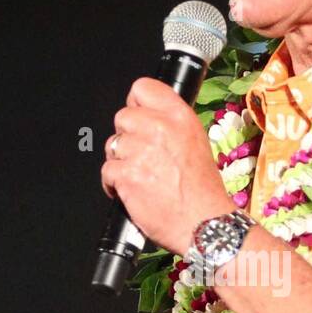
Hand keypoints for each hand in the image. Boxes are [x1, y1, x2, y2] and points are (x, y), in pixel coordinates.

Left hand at [100, 77, 234, 256]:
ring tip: (140, 176)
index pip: (142, 88)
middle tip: (141, 156)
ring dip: (120, 161)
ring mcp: (140, 151)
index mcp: (179, 117)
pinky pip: (107, 171)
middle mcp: (159, 128)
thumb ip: (171, 126)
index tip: (138, 118)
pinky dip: (114, 184)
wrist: (204, 224)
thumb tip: (149, 119)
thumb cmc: (203, 192)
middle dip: (127, 137)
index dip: (136, 104)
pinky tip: (132, 191)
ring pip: (112, 145)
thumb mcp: (196, 143)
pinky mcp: (126, 175)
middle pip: (122, 117)